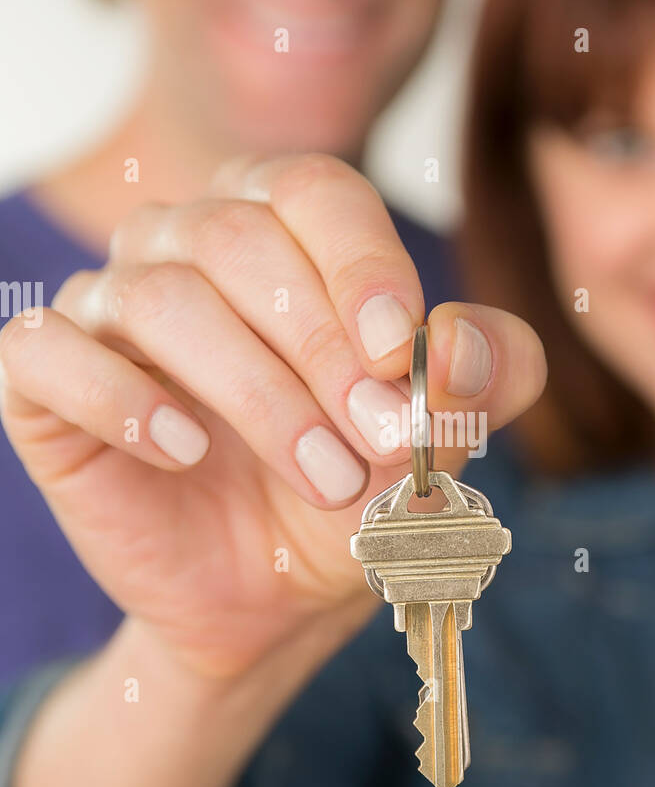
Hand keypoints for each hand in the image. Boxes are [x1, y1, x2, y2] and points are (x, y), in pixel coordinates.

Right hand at [0, 155, 545, 677]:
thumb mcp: (436, 440)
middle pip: (235, 240)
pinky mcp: (44, 380)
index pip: (311, 192)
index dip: (359, 263)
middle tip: (376, 443)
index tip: (396, 353)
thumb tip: (458, 340)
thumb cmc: (351, 489)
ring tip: (321, 474)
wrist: (274, 594)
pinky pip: (48, 350)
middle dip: (319, 348)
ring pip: (157, 297)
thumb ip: (478, 381)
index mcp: (279, 227)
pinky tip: (185, 451)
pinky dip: (123, 399)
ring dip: (253, 392)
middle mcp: (182, 245)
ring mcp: (105, 306)